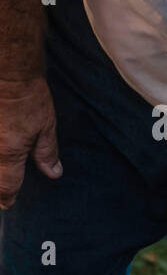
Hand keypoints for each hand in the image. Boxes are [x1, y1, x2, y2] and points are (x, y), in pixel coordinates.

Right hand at [0, 77, 60, 209]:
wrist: (5, 70)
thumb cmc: (27, 96)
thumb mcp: (45, 126)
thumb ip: (46, 153)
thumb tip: (53, 173)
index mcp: (7, 155)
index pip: (6, 187)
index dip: (7, 198)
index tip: (7, 204)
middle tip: (1, 195)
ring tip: (1, 170)